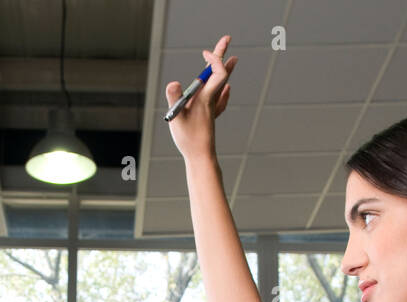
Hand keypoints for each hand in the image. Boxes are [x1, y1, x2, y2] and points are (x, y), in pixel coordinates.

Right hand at [165, 35, 236, 162]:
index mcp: (205, 98)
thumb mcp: (176, 118)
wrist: (200, 157)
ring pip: (222, 85)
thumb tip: (173, 83)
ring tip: (233, 59)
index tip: (205, 53)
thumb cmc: (188, 140)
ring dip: (226, 70)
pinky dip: (224, 91)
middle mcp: (211, 100)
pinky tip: (228, 88)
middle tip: (227, 39)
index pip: (216, 73)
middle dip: (221, 56)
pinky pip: (221, 100)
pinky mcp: (210, 117)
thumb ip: (174, 99)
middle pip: (220, 74)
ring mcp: (212, 109)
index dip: (214, 59)